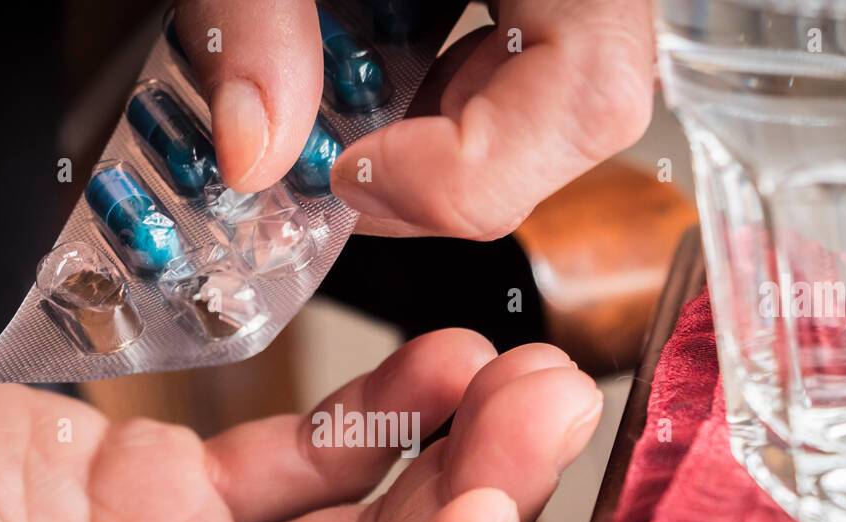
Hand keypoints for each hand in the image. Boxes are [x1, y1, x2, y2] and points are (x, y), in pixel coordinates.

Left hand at [175, 0, 652, 237]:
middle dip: (461, 170)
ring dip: (460, 129)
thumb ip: (255, 23)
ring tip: (361, 115)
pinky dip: (463, 81)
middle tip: (352, 173)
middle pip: (590, 110)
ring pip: (570, 87)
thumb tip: (257, 158)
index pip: (587, 96)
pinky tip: (390, 67)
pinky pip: (540, 43)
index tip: (351, 175)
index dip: (466, 171)